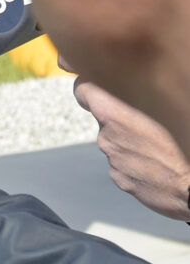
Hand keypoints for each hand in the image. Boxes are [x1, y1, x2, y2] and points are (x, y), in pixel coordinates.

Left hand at [73, 77, 189, 219]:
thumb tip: (138, 88)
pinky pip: (124, 162)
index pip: (84, 90)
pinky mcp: (121, 179)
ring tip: (162, 144)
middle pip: (105, 117)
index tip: (97, 84)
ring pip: (117, 141)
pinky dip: (137, 161)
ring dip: (132, 140)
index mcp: (114, 112)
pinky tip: (161, 163)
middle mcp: (107, 135)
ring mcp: (113, 159)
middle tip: (150, 118)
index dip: (90, 86)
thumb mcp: (168, 106)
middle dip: (122, 116)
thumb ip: (144, 93)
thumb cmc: (186, 144)